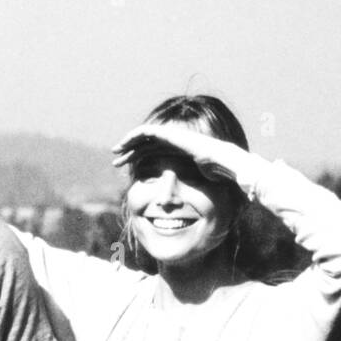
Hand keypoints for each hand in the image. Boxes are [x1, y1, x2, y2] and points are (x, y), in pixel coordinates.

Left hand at [112, 122, 264, 193]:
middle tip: (116, 162)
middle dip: (130, 151)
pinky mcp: (172, 133)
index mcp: (178, 153)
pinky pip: (148, 131)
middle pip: (147, 144)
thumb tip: (189, 209)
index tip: (128, 171)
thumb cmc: (218, 177)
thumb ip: (190, 191)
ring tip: (115, 152)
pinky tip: (124, 145)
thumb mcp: (199, 186)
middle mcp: (175, 142)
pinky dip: (134, 136)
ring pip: (144, 136)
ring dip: (128, 143)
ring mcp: (174, 136)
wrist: (225, 163)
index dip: (140, 160)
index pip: (155, 154)